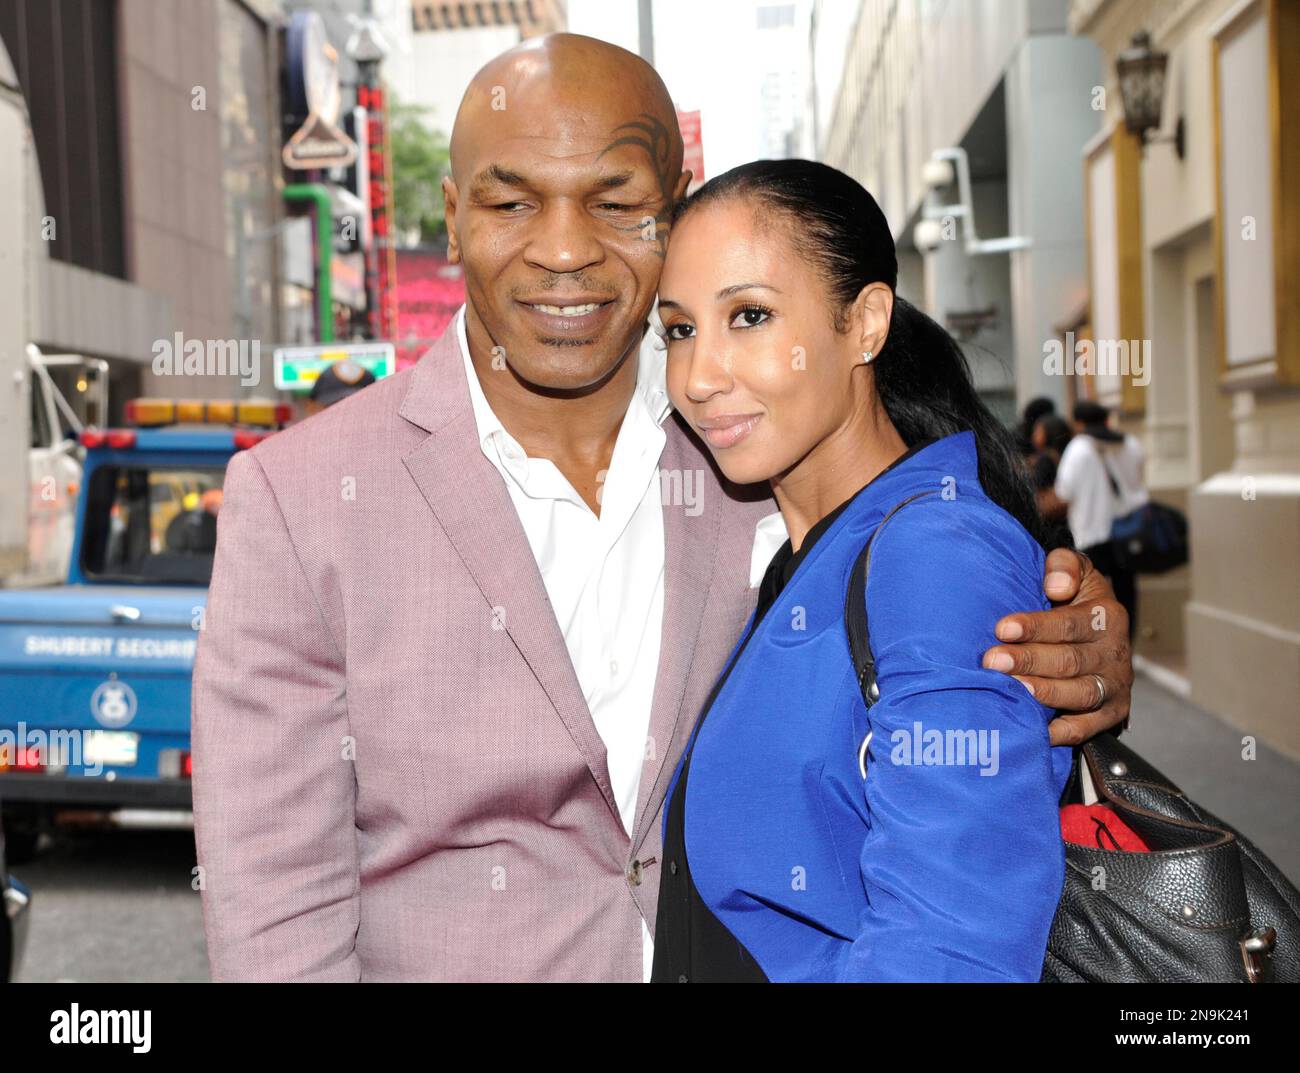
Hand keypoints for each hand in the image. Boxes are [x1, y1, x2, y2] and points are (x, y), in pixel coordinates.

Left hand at [981, 548, 1132, 745]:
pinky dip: (1064, 732)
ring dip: (1044, 693)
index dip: (1036, 626)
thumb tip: (1056, 585)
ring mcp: (1114, 685)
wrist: (1098, 627)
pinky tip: (1037, 731)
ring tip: (1012, 690)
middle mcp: (1114, 652)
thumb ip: (1065, 566)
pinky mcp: (1112, 713)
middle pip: (1070, 660)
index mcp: (1106, 615)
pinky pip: (1088, 727)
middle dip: (1028, 661)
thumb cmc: (1072, 596)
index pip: (1070, 623)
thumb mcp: (1075, 570)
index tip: (1002, 628)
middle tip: (992, 662)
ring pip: (1079, 693)